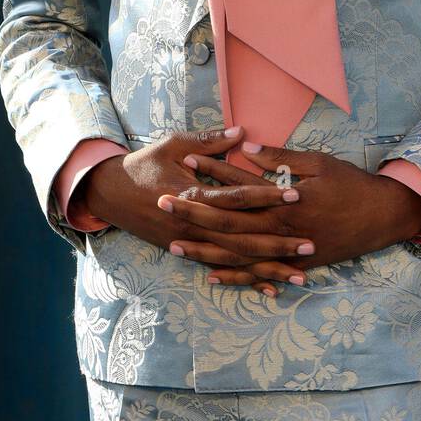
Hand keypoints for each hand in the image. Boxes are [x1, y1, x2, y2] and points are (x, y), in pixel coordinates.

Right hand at [82, 127, 319, 270]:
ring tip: (301, 274)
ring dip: (269, 268)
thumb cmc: (144, 165)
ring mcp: (190, 242)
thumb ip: (208, 142)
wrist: (110, 194)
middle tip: (311, 244)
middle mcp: (193, 224)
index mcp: (193, 193)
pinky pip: (222, 270)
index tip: (296, 195)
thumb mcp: (173, 145)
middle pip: (243, 236)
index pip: (237, 196)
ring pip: (236, 260)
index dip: (267, 196)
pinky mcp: (187, 252)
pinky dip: (246, 280)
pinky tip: (270, 289)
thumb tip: (241, 132)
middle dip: (278, 242)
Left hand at [171, 140, 420, 295]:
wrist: (383, 217)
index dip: (209, 176)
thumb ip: (282, 157)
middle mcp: (281, 229)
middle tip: (162, 205)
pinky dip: (235, 277)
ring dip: (204, 248)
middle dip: (192, 214)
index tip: (183, 166)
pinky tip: (211, 275)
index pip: (238, 188)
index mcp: (284, 201)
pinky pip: (259, 274)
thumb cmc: (352, 184)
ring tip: (173, 243)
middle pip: (228, 224)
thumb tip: (250, 146)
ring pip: (237, 253)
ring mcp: (287, 250)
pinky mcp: (296, 265)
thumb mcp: (319, 163)